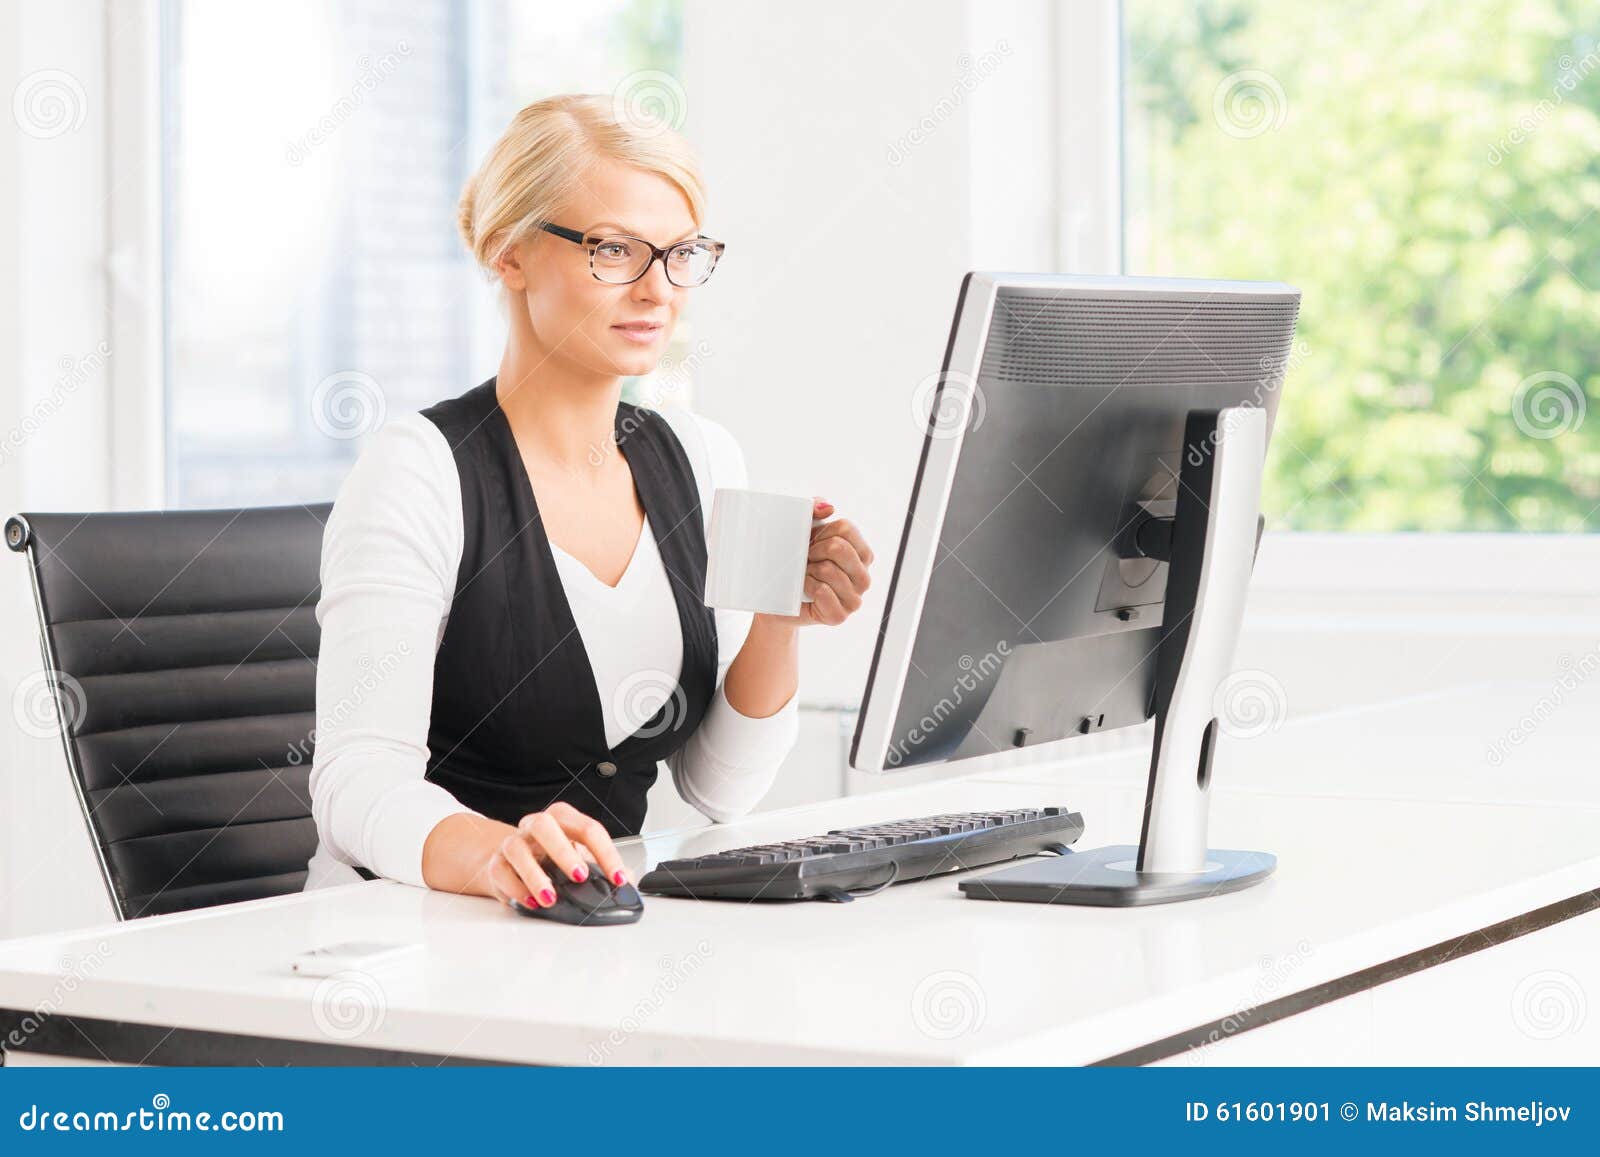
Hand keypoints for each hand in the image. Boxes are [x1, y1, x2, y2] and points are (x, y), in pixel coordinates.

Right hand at [482, 801, 628, 909]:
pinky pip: (502, 872)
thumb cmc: (550, 857)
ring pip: (517, 849)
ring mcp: (514, 843)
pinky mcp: (496, 864)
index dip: (606, 853)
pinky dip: (517, 889)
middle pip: (545, 825)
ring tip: (551, 898)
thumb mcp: (579, 857)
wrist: (512, 862)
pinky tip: (532, 902)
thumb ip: (603, 867)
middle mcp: (536, 826)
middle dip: (564, 851)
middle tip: (580, 876)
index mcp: (563, 819)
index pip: (588, 828)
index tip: (618, 877)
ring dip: (536, 875)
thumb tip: (629, 880)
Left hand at [763, 498, 873, 627]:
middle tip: (806, 560)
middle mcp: (864, 577)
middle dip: (813, 551)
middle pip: (838, 548)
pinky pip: (822, 591)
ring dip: (808, 571)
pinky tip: (804, 591)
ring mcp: (854, 599)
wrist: (779, 600)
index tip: (811, 542)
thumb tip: (828, 507)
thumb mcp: (802, 532)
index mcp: (862, 554)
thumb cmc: (795, 564)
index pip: (846, 528)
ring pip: (828, 570)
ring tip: (805, 576)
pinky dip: (806, 587)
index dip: (822, 531)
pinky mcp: (839, 616)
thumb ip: (813, 510)